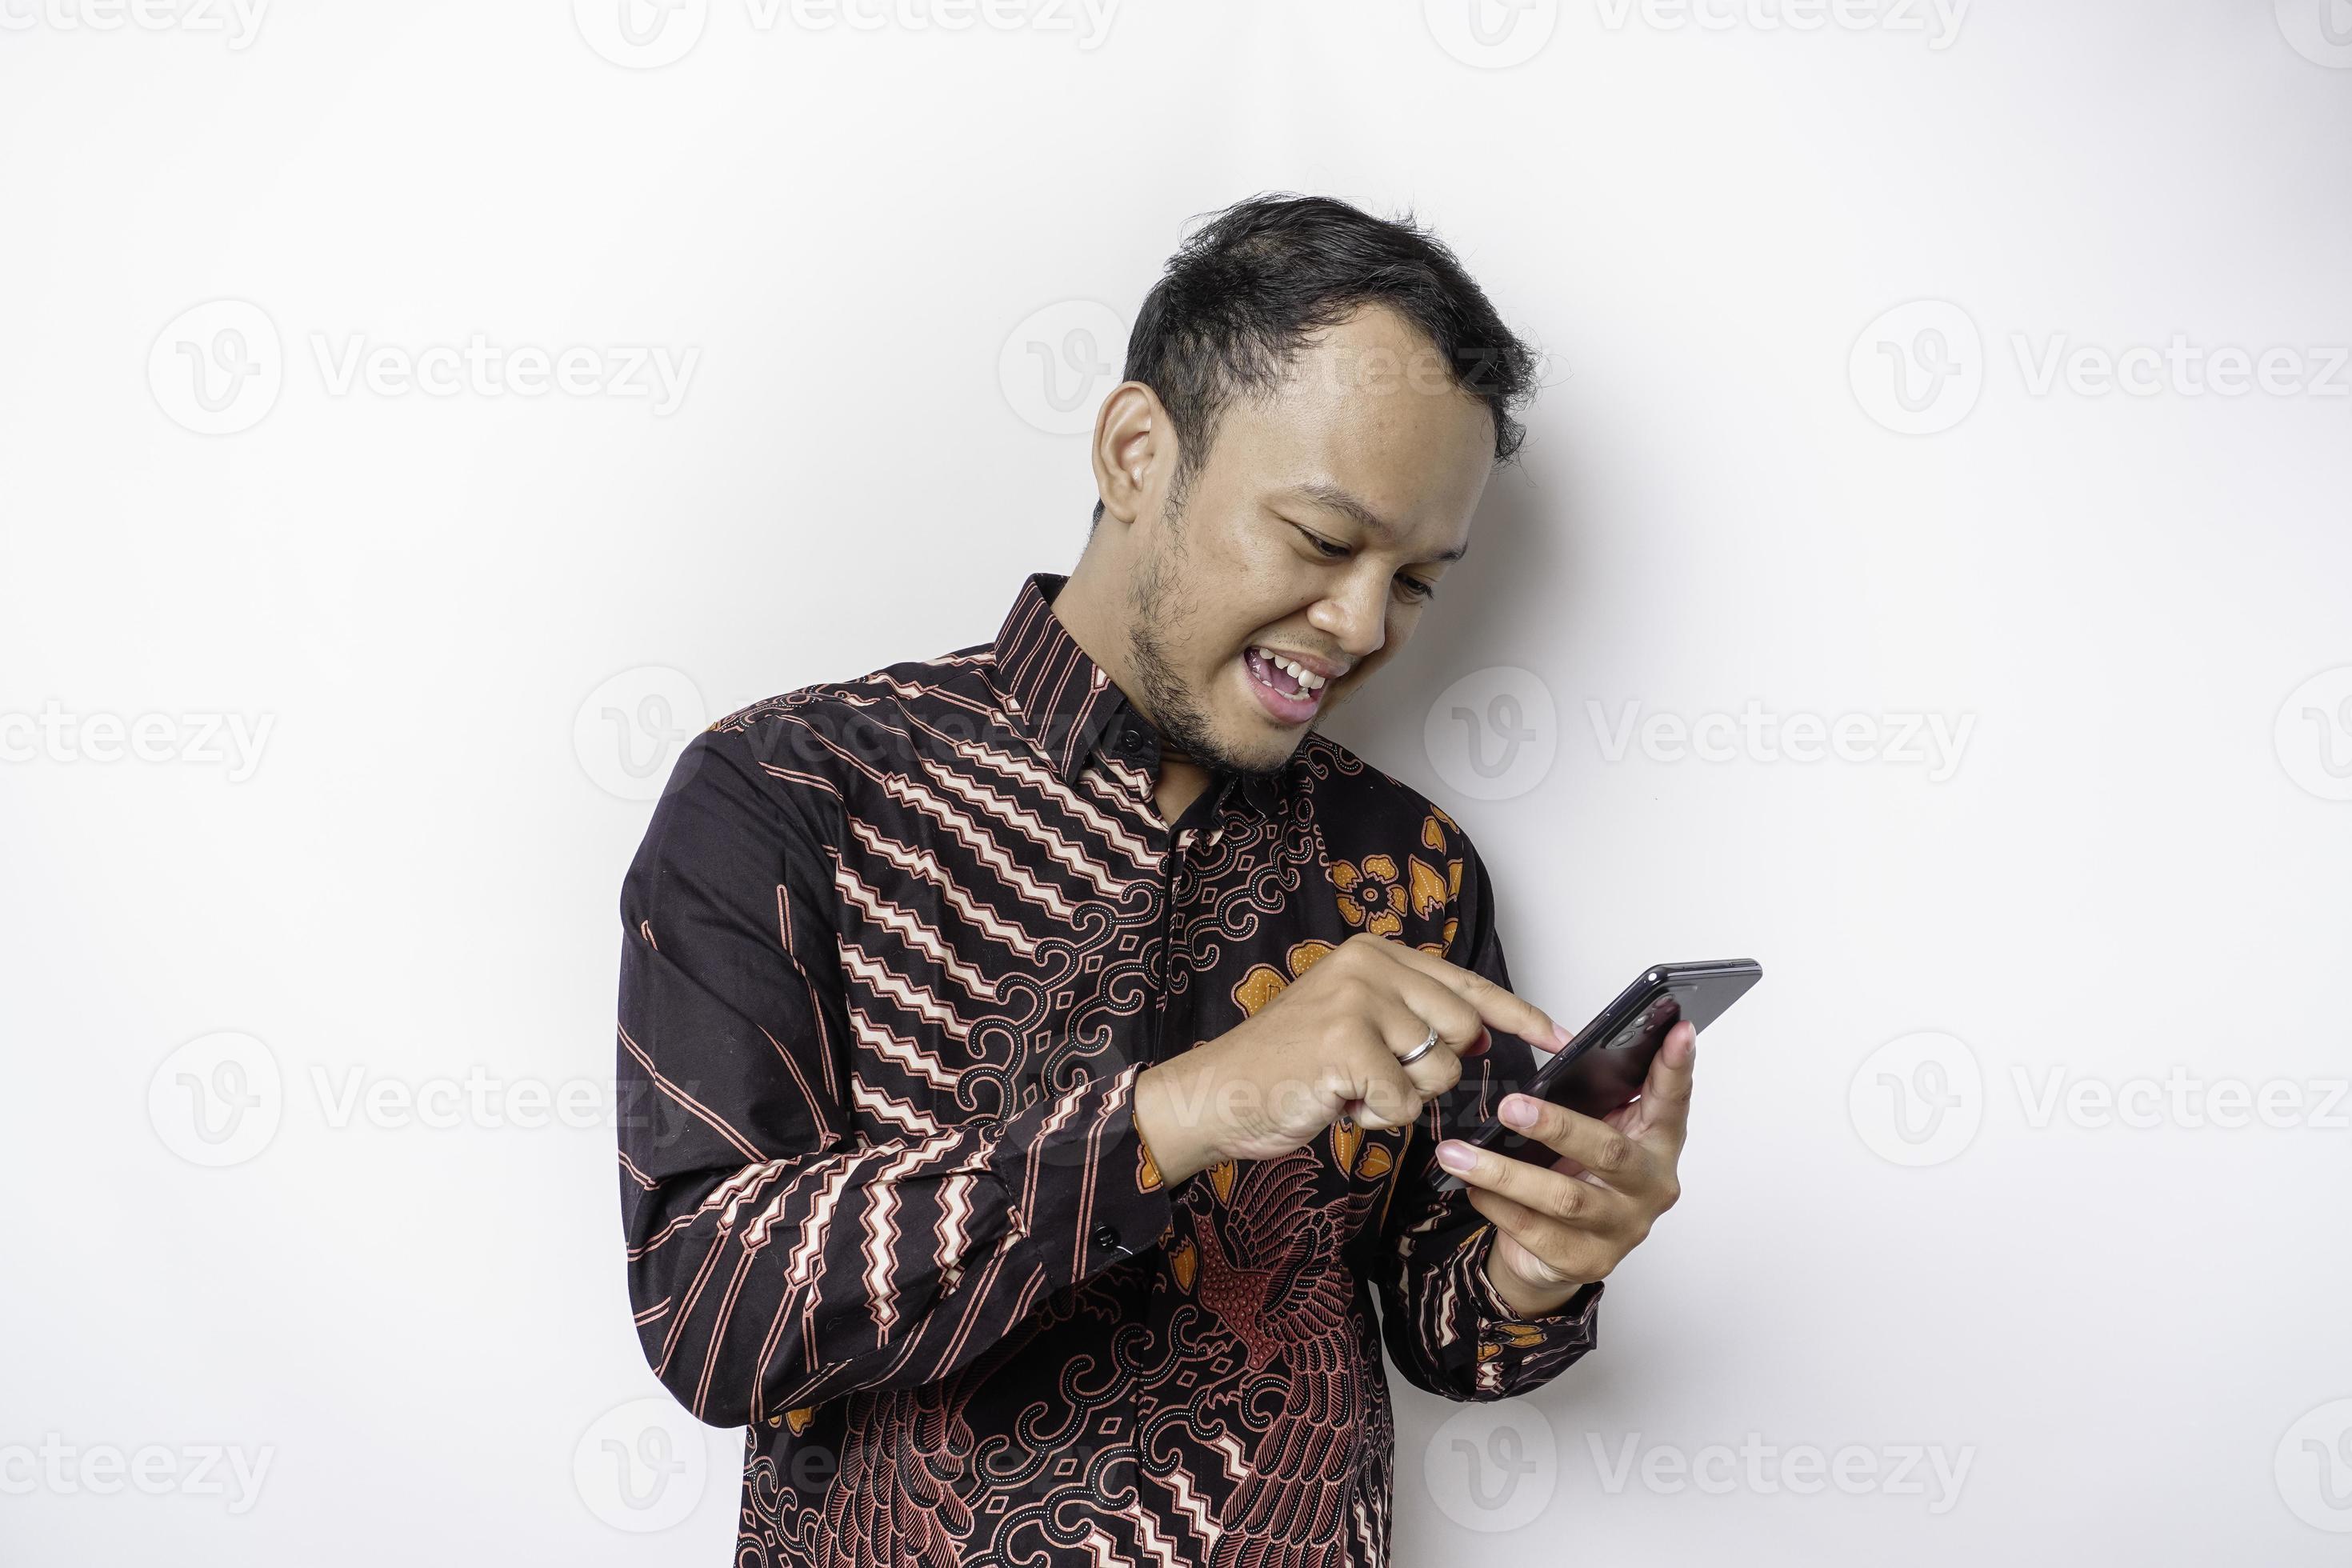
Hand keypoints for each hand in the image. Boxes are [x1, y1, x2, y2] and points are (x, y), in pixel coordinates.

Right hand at [1131, 933, 1570, 1184]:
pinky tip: (1337, 1103)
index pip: (1467, 984)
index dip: (1517, 1014)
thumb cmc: (1288, 1066)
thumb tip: (1488, 1038)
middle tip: (1376, 1075)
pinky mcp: (1347, 1045)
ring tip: (1349, 1087)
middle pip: (1463, 1033)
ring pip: (1439, 1072)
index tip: (1556, 1034)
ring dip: (1400, 1098)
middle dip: (1432, 1072)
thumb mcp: (1356, 1023)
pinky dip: (1376, 1118)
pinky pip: (1405, 1103)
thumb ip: (1418, 1019)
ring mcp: (1358, 1002)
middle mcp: (1369, 965)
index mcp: (1374, 953)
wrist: (1217, 1094)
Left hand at [1435, 1019, 1695, 1317]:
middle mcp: (1649, 1188)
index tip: (1678, 1029)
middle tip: (1511, 1105)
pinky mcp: (1587, 1261)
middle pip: (1609, 1152)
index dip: (1675, 1066)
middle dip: (1556, 1126)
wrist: (1556, 1256)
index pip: (1672, 1100)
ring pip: (1562, 1197)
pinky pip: (1534, 1230)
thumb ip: (1591, 1101)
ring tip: (1458, 1153)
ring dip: (1503, 1172)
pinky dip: (1496, 1204)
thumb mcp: (1592, 1133)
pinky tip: (1472, 1186)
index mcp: (1656, 1145)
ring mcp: (1622, 1229)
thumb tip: (1554, 1049)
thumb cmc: (1577, 1177)